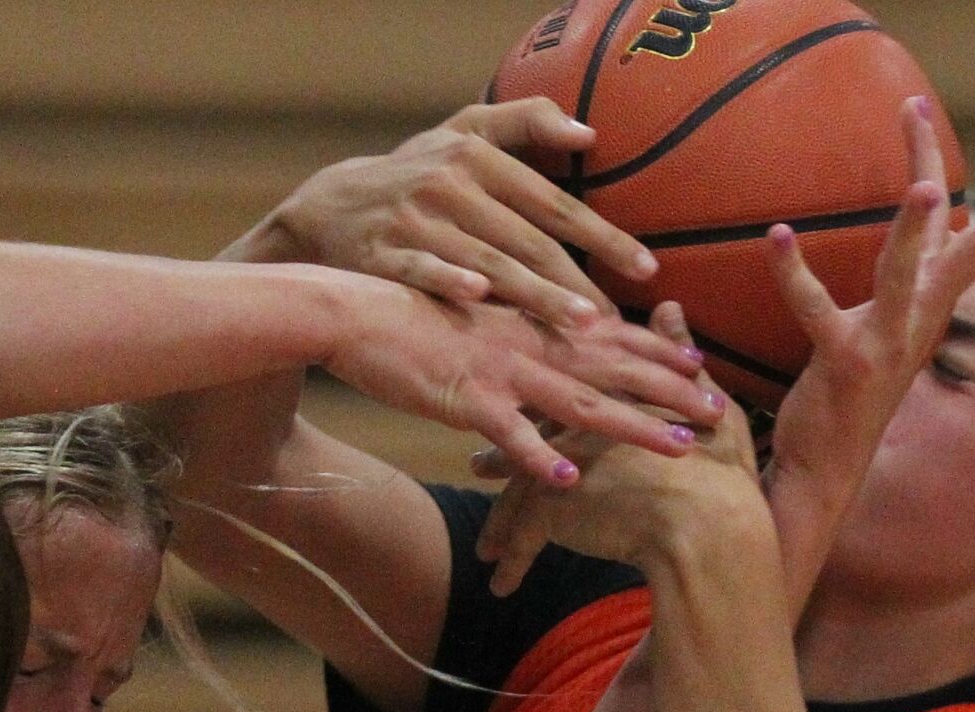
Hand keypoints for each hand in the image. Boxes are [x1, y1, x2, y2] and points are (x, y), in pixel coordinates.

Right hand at [229, 98, 657, 329]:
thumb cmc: (416, 174)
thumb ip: (526, 122)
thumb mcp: (464, 132)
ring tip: (578, 325)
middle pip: (526, 240)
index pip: (552, 203)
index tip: (645, 267)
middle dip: (576, 279)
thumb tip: (588, 134)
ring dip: (534, 294)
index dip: (602, 235)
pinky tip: (478, 298)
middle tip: (618, 317)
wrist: (328, 204)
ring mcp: (414, 220)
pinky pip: (421, 271)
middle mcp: (449, 185)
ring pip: (485, 261)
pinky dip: (448, 281)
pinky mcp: (382, 253)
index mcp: (477, 157)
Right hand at [322, 276, 724, 484]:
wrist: (353, 311)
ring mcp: (500, 373)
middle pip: (613, 368)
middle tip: (721, 412)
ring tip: (679, 448)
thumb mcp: (476, 315)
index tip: (704, 365)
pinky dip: (539, 459)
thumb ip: (519, 327)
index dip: (659, 350)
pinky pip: (508, 436)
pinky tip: (569, 482)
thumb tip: (551, 341)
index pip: (610, 334)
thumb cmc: (411, 314)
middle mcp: (529, 343)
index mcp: (533, 321)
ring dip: (632, 426)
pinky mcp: (464, 399)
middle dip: (670, 391)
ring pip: (578, 403)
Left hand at [472, 302, 759, 595]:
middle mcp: (571, 429)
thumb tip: (668, 306)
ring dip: (501, 521)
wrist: (708, 522)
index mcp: (606, 400)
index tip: (522, 414)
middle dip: (502, 457)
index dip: (542, 410)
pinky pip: (519, 542)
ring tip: (487, 544)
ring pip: (515, 496)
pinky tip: (500, 585)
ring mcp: (555, 468)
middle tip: (477, 467)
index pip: (561, 400)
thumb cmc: (721, 471)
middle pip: (524, 442)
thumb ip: (678, 360)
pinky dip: (510, 563)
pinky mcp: (547, 511)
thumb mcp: (706, 406)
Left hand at [764, 97, 974, 599]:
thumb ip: (892, 291)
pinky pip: (817, 309)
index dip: (961, 178)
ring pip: (906, 274)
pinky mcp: (845, 362)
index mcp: (926, 309)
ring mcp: (887, 343)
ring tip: (923, 187)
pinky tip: (778, 235)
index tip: (968, 129)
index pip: (954, 232)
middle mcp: (919, 322)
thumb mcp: (878, 332)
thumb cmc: (842, 398)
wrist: (823, 474)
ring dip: (914, 231)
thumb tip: (905, 250)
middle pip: (970, 250)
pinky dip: (794, 272)